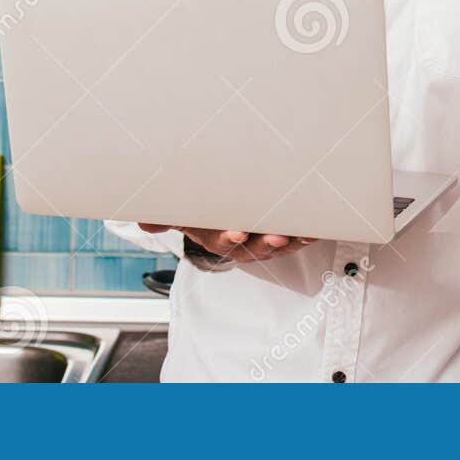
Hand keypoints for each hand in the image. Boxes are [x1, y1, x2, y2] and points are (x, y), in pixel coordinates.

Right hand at [138, 223, 314, 263]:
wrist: (225, 213)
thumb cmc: (205, 212)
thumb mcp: (184, 212)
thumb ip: (165, 213)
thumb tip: (142, 221)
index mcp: (217, 237)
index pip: (222, 241)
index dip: (229, 238)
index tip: (237, 232)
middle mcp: (243, 243)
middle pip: (254, 247)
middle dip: (265, 243)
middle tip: (275, 236)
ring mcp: (265, 240)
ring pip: (278, 245)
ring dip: (290, 241)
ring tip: (301, 233)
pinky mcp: (286, 234)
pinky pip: (297, 237)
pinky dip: (307, 234)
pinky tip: (316, 229)